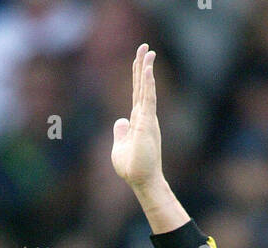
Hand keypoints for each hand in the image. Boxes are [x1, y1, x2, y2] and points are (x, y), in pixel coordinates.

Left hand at [112, 44, 163, 191]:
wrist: (140, 180)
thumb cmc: (131, 167)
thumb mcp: (119, 147)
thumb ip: (120, 132)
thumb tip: (120, 121)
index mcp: (138, 120)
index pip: (137, 92)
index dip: (138, 75)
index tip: (140, 58)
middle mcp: (144, 116)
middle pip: (143, 86)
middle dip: (143, 65)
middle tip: (145, 46)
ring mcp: (147, 119)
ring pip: (146, 88)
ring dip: (146, 69)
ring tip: (148, 51)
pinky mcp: (147, 123)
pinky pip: (148, 99)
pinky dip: (148, 83)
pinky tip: (148, 69)